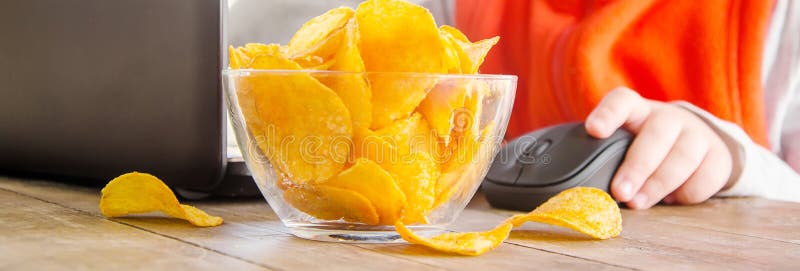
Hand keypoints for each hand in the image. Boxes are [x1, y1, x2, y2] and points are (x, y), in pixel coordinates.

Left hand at [585, 87, 732, 208]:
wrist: (696, 145)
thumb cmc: (644, 147)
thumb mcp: (624, 143)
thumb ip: (606, 156)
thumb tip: (583, 185)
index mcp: (636, 110)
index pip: (621, 102)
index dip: (608, 114)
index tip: (594, 131)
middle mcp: (667, 117)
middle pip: (655, 135)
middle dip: (637, 166)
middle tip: (620, 192)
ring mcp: (696, 134)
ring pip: (683, 156)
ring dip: (659, 184)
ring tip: (638, 203)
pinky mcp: (718, 155)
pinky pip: (706, 176)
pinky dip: (687, 193)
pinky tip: (670, 199)